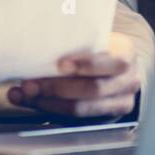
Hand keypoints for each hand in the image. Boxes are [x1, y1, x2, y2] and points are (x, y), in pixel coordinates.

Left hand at [8, 32, 140, 119]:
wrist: (118, 70)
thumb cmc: (100, 49)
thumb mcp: (97, 39)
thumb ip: (77, 40)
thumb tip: (42, 35)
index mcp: (126, 54)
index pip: (111, 62)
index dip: (86, 65)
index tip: (60, 64)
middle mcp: (128, 81)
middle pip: (93, 89)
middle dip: (57, 87)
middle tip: (30, 83)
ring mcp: (121, 102)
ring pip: (81, 108)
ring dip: (49, 102)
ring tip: (26, 94)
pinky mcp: (106, 118)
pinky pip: (74, 119)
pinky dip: (50, 109)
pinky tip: (32, 101)